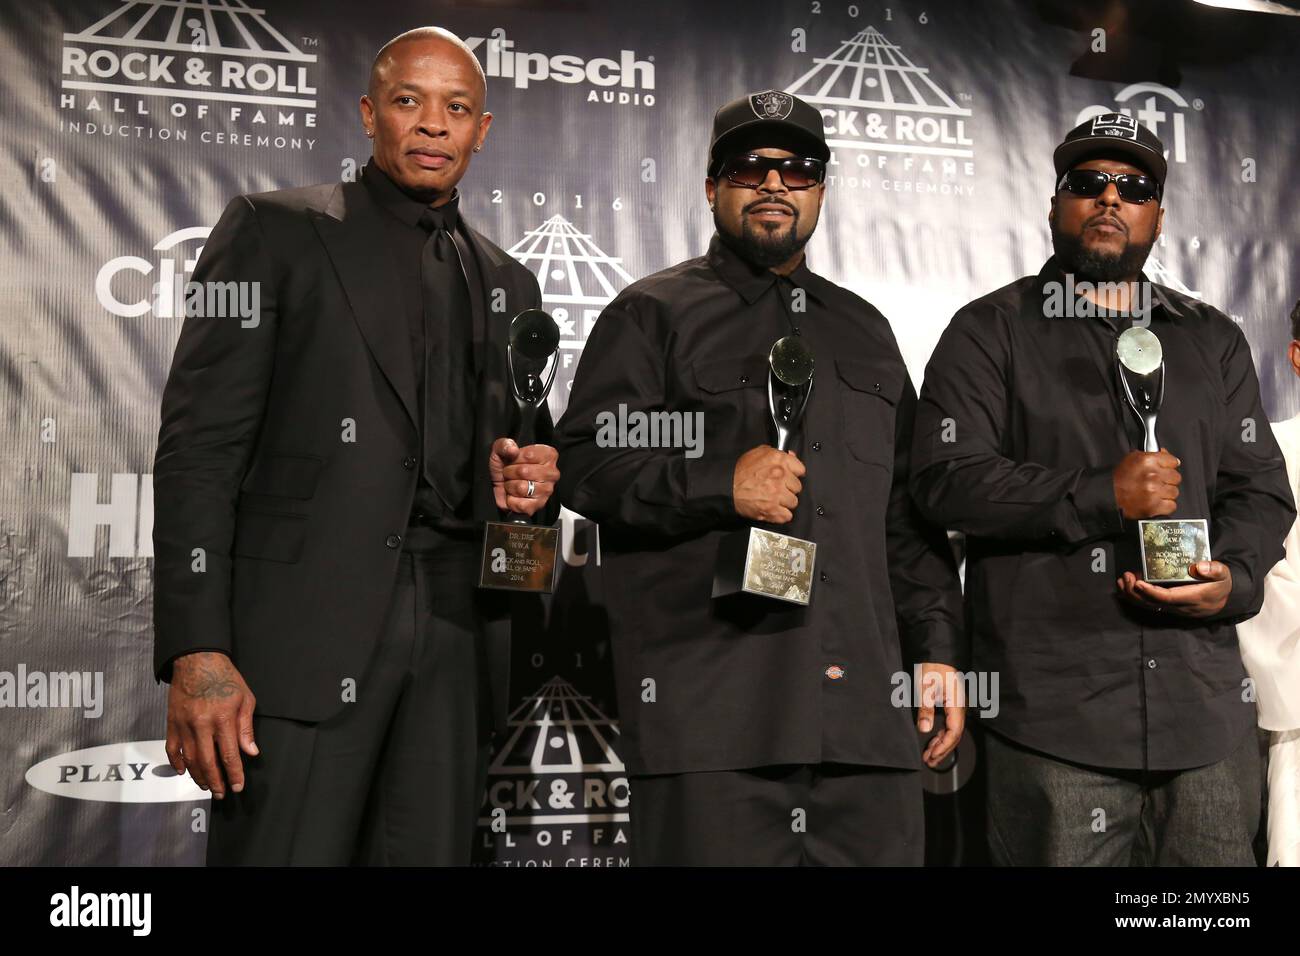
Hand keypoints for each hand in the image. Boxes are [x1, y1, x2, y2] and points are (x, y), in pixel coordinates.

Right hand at [165, 652, 256, 798]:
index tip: (237, 787)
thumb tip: (251, 752)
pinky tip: (183, 771)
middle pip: (207, 762)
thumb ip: (246, 728)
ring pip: (189, 759)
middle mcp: (201, 725)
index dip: (234, 774)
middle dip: (215, 781)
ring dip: (197, 776)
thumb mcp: (245, 699)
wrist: (197, 660)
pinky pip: (172, 748)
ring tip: (206, 785)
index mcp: (222, 719)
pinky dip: (176, 762)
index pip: (229, 755)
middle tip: (220, 794)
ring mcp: (184, 725)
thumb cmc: (225, 678)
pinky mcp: (172, 722)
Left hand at [490, 438, 559, 516]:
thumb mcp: (501, 449)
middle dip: (510, 473)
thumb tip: (513, 450)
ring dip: (510, 486)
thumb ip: (505, 445)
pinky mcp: (539, 505)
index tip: (513, 460)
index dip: (515, 458)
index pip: (529, 455)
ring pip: (522, 488)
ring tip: (512, 484)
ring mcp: (547, 490)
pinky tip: (514, 496)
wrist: (497, 485)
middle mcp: (552, 473)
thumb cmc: (504, 465)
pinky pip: (521, 504)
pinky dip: (511, 501)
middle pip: (524, 472)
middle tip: (510, 473)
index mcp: (548, 455)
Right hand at [732, 446, 804, 523]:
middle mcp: (781, 477)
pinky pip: (787, 516)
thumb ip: (777, 453)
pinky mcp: (772, 510)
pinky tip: (774, 509)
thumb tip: (791, 455)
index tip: (790, 477)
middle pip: (797, 487)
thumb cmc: (740, 471)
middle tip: (779, 488)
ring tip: (775, 499)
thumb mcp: (758, 453)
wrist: (727, 487)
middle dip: (789, 488)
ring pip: (793, 502)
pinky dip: (781, 515)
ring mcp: (777, 494)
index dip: (794, 474)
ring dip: (785, 502)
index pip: (800, 470)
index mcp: (779, 461)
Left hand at [916, 662, 965, 768]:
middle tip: (929, 761)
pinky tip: (933, 739)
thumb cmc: (933, 666)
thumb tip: (926, 729)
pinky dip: (942, 734)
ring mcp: (957, 706)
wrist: (938, 652)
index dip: (944, 747)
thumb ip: (926, 709)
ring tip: (929, 754)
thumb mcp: (925, 687)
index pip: (954, 732)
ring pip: (952, 731)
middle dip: (943, 750)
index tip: (932, 756)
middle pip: (955, 735)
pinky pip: (950, 724)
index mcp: (956, 704)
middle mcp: (960, 707)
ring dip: (941, 744)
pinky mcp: (952, 704)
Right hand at [1113, 448, 1180, 519]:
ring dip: (1166, 493)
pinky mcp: (1154, 506)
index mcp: (1147, 461)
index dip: (1168, 466)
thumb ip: (1153, 454)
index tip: (1164, 469)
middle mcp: (1152, 476)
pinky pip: (1171, 505)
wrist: (1109, 497)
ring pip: (1174, 492)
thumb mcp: (1133, 459)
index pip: (1173, 461)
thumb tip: (1170, 457)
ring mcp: (1154, 492)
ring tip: (1153, 492)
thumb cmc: (1119, 479)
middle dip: (1167, 480)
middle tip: (1156, 482)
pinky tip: (1155, 501)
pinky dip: (1164, 505)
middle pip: (1176, 477)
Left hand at [1117, 561, 1232, 617]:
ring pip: (1149, 606)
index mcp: (1193, 598)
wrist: (1222, 599)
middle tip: (1126, 577)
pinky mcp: (1168, 607)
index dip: (1151, 592)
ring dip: (1132, 595)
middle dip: (1136, 592)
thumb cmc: (1220, 584)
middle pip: (1153, 603)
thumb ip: (1214, 570)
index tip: (1138, 582)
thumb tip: (1199, 566)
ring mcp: (1173, 608)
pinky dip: (1135, 598)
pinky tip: (1124, 589)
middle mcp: (1180, 606)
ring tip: (1122, 581)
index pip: (1168, 598)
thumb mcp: (1223, 574)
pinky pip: (1149, 605)